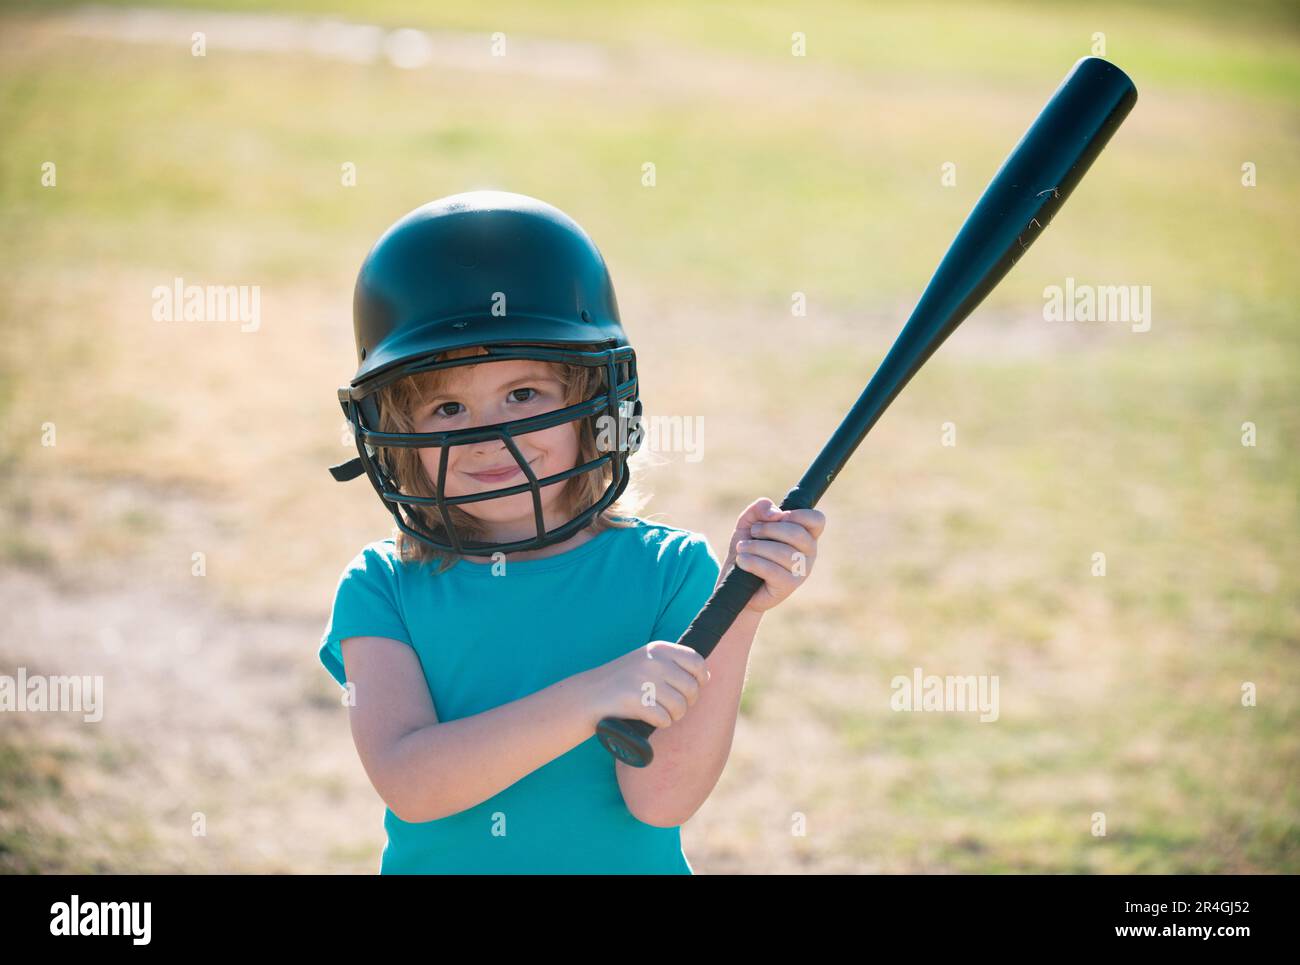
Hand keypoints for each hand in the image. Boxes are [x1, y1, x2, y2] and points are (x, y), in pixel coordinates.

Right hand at [580, 641, 709, 729]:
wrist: (589, 695)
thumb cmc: (623, 681)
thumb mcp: (647, 661)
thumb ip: (674, 664)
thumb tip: (706, 676)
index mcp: (659, 649)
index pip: (697, 662)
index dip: (700, 679)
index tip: (690, 688)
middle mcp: (654, 662)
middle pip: (691, 689)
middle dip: (686, 703)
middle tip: (671, 706)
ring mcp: (644, 680)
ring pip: (680, 706)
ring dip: (673, 715)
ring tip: (660, 712)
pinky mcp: (636, 701)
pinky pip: (665, 719)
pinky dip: (660, 723)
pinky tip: (649, 718)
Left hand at [722, 497, 825, 613]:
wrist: (735, 583)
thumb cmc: (747, 550)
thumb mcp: (749, 523)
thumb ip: (760, 509)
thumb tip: (776, 513)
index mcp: (805, 535)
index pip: (817, 520)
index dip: (799, 514)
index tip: (779, 517)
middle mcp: (809, 553)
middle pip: (797, 534)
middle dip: (769, 529)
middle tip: (753, 532)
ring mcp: (801, 571)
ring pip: (784, 553)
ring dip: (756, 546)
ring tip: (742, 548)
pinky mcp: (788, 586)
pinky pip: (773, 570)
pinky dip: (753, 562)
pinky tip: (742, 561)